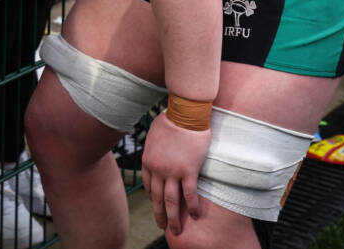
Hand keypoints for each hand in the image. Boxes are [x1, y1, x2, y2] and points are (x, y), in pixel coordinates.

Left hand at [141, 112, 211, 235]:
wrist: (184, 115)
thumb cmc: (171, 120)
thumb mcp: (154, 134)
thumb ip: (154, 146)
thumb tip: (157, 148)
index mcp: (147, 160)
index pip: (147, 184)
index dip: (152, 196)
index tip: (156, 204)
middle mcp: (157, 169)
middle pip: (156, 197)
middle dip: (159, 213)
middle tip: (162, 226)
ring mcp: (172, 171)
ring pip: (171, 200)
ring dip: (173, 217)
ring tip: (175, 230)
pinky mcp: (188, 171)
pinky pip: (190, 194)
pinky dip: (192, 207)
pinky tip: (196, 216)